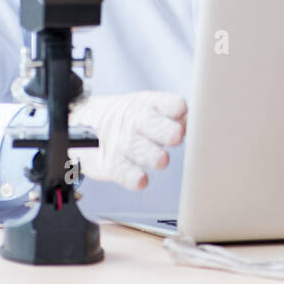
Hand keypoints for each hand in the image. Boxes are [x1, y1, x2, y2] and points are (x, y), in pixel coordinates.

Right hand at [68, 91, 186, 189]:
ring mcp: (121, 141)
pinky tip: (140, 181)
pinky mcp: (110, 162)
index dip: (172, 106)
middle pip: (149, 123)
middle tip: (176, 136)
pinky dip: (130, 176)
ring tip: (162, 160)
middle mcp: (134, 121)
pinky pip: (120, 169)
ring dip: (149, 154)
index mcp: (148, 104)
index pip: (163, 102)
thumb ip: (175, 116)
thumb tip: (194, 122)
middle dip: (163, 129)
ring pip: (136, 147)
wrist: (89, 125)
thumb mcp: (152, 109)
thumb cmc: (134, 120)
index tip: (181, 110)